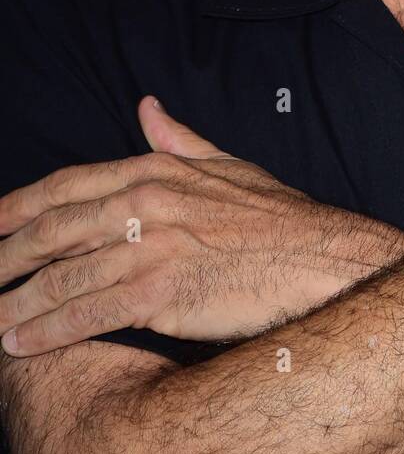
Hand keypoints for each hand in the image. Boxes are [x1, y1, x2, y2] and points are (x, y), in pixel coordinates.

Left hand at [0, 98, 380, 354]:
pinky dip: (47, 331)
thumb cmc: (281, 220)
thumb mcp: (229, 166)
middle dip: (4, 256)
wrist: (322, 260)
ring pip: (61, 276)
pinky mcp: (161, 291)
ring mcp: (150, 246)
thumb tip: (146, 108)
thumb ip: (180, 140)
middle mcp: (145, 202)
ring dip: (14, 303)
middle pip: (52, 230)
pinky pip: (88, 313)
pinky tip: (20, 346)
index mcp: (156, 170)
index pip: (66, 186)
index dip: (18, 206)